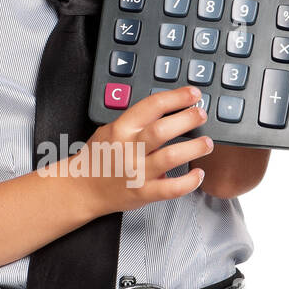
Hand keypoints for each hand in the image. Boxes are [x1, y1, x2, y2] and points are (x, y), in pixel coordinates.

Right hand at [80, 86, 212, 214]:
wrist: (82, 189)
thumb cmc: (99, 158)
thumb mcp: (111, 130)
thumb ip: (136, 121)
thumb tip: (169, 109)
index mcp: (121, 129)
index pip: (152, 106)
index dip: (176, 97)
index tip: (193, 94)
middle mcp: (128, 149)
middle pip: (162, 130)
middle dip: (187, 119)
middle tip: (202, 114)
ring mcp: (136, 172)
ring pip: (170, 157)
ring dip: (193, 148)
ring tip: (207, 143)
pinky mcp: (142, 194)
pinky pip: (170, 189)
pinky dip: (189, 182)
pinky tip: (199, 174)